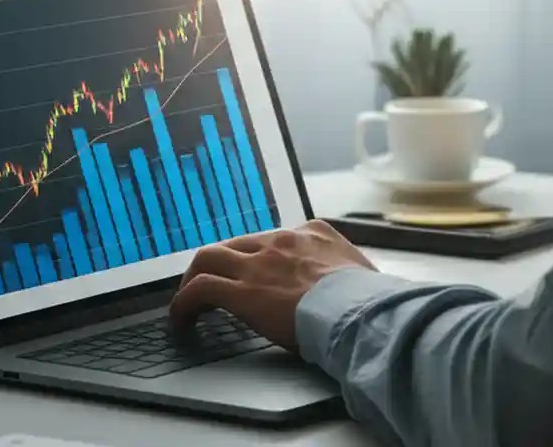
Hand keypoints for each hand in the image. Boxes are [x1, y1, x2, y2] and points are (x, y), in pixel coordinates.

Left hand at [169, 220, 376, 350]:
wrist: (360, 311)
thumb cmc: (370, 301)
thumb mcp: (364, 273)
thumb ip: (350, 273)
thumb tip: (360, 287)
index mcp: (313, 233)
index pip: (273, 238)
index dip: (257, 257)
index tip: (254, 272)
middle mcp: (281, 241)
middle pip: (235, 242)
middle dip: (220, 262)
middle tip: (212, 284)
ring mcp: (259, 263)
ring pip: (209, 257)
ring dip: (195, 278)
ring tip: (189, 300)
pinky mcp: (243, 291)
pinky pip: (200, 289)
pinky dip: (184, 302)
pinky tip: (182, 319)